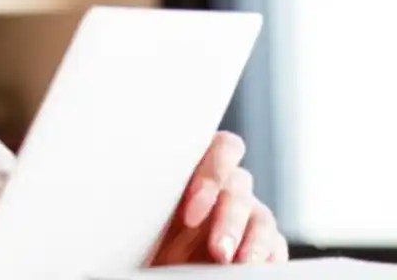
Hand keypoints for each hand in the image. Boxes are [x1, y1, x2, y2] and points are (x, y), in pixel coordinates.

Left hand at [152, 132, 288, 265]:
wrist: (156, 256)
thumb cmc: (142, 228)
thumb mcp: (144, 206)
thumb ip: (157, 193)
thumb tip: (147, 189)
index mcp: (196, 163)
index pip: (221, 148)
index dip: (211, 177)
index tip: (189, 215)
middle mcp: (225, 183)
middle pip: (240, 184)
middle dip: (228, 219)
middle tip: (217, 250)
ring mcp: (246, 211)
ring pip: (260, 216)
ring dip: (252, 242)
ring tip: (233, 264)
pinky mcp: (261, 240)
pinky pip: (274, 243)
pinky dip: (267, 256)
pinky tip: (255, 268)